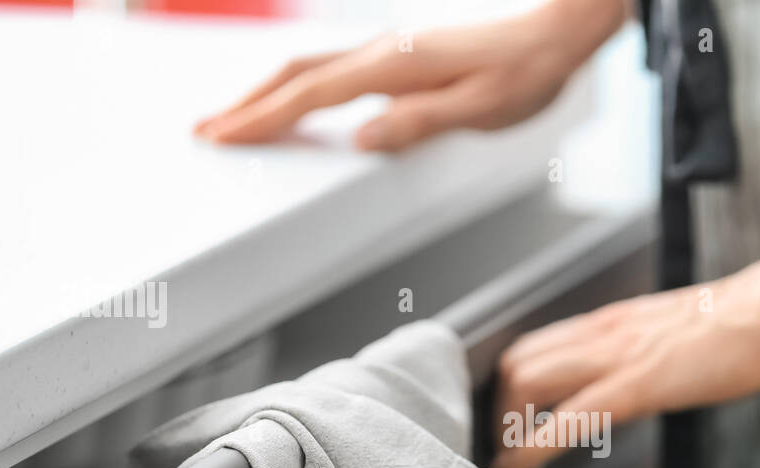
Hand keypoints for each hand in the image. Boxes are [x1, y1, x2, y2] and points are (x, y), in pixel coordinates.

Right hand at [193, 0, 625, 148]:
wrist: (551, 37)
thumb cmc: (523, 74)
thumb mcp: (480, 109)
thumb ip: (421, 123)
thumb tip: (366, 138)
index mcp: (396, 67)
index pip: (313, 95)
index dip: (265, 118)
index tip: (226, 137)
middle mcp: (384, 52)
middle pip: (297, 74)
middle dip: (248, 103)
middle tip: (209, 130)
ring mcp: (389, 51)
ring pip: (311, 67)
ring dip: (268, 92)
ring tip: (237, 117)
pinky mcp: (400, 56)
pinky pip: (334, 69)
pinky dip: (299, 85)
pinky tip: (296, 100)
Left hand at [490, 258, 759, 467]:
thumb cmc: (743, 324)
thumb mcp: (676, 335)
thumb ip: (646, 352)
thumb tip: (635, 377)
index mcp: (613, 322)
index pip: (536, 345)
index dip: (510, 383)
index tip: (507, 418)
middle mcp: (603, 332)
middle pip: (518, 361)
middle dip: (498, 407)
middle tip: (500, 444)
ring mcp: (617, 354)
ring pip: (528, 380)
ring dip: (505, 425)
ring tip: (505, 460)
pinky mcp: (638, 382)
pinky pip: (569, 415)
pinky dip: (533, 444)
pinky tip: (519, 466)